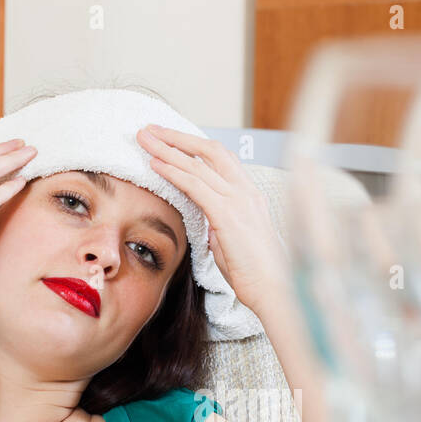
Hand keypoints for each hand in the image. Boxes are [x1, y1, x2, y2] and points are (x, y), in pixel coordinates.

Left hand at [136, 124, 289, 313]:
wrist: (275, 291)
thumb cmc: (255, 274)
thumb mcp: (233, 242)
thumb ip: (220, 227)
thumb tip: (206, 224)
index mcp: (250, 196)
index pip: (221, 159)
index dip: (194, 146)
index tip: (170, 140)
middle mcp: (246, 192)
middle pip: (209, 150)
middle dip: (178, 137)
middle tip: (151, 130)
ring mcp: (239, 201)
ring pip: (198, 164)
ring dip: (168, 149)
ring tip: (144, 139)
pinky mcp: (229, 215)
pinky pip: (196, 186)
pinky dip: (173, 172)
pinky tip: (155, 165)